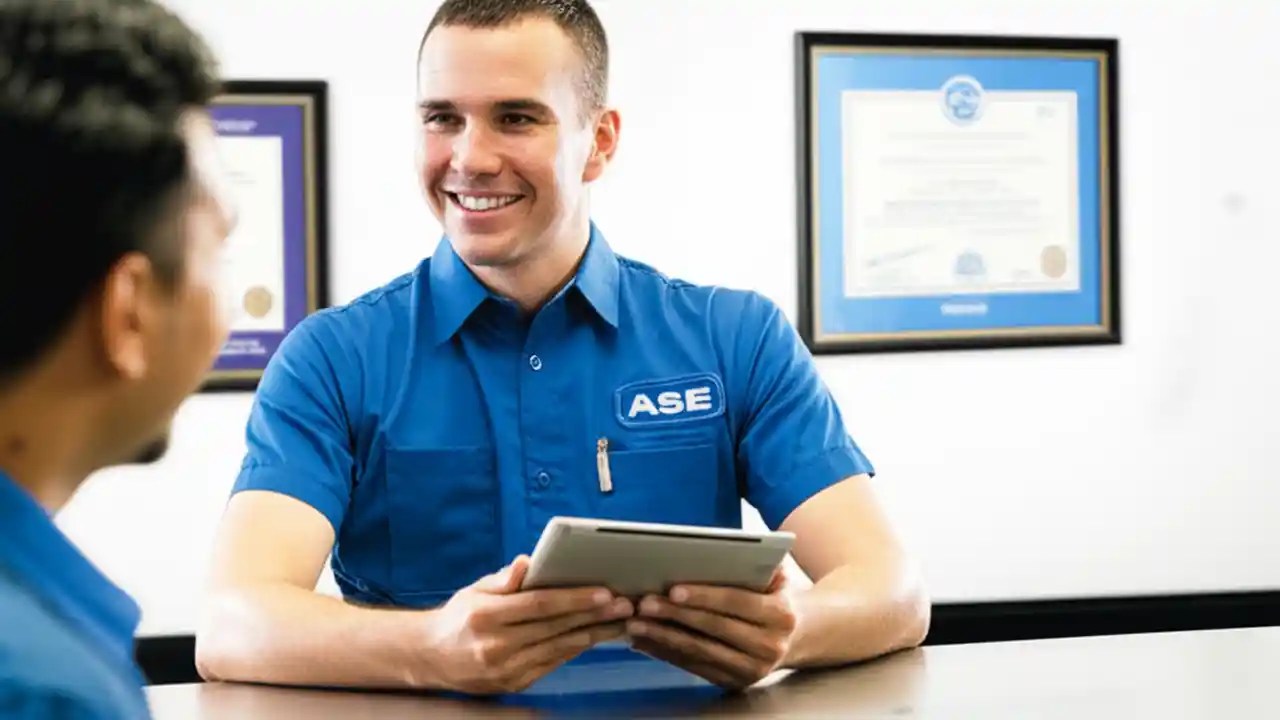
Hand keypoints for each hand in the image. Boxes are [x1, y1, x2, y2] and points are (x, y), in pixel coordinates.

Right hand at [419, 555, 633, 693]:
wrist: (431, 657)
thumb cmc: (460, 616)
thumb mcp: (475, 590)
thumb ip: (504, 579)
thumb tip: (528, 562)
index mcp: (485, 616)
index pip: (539, 605)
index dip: (574, 598)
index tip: (604, 592)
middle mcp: (496, 646)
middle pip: (555, 628)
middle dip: (595, 615)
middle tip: (625, 604)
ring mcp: (506, 669)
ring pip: (559, 649)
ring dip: (594, 634)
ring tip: (621, 622)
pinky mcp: (515, 684)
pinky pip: (553, 662)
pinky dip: (576, 648)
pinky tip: (596, 636)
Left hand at [626, 570, 797, 690]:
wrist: (796, 636)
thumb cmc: (775, 597)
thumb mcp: (777, 577)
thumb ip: (757, 564)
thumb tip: (724, 550)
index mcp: (779, 616)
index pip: (736, 603)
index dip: (704, 596)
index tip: (673, 589)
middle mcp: (768, 647)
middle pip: (712, 628)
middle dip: (675, 615)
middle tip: (644, 603)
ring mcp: (751, 669)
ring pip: (699, 651)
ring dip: (663, 638)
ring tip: (635, 624)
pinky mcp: (734, 683)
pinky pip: (694, 667)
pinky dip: (667, 653)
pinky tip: (645, 641)